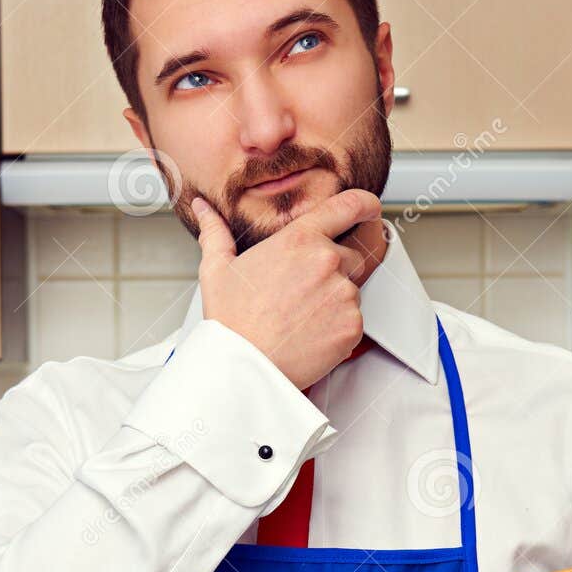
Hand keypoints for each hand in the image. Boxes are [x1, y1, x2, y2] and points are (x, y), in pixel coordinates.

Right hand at [192, 189, 381, 391]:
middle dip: (335, 270)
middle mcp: (327, 261)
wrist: (244, 367)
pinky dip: (338, 328)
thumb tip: (203, 209)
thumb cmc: (232, 322)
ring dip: (335, 301)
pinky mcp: (353, 325)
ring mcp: (343, 294)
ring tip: (300, 318)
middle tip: (304, 293)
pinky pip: (354, 320)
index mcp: (300, 239)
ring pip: (352, 291)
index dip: (364, 204)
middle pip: (352, 256)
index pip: (349, 206)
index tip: (369, 208)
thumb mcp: (217, 269)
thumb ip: (216, 232)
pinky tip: (310, 334)